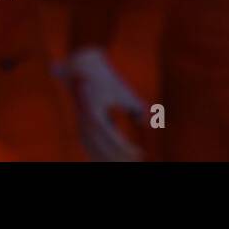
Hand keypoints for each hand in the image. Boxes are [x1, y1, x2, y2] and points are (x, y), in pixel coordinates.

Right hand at [55, 47, 146, 161]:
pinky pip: (91, 146)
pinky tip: (114, 159)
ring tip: (129, 161)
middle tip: (137, 159)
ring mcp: (82, 126)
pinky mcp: (82, 126)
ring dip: (109, 158)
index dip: (126, 149)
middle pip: (102, 149)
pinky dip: (101, 154)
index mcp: (94, 114)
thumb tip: (147, 123)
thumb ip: (136, 107)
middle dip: (119, 157)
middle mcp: (85, 123)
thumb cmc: (107, 79)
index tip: (140, 154)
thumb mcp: (123, 91)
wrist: (82, 67)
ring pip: (94, 150)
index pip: (112, 138)